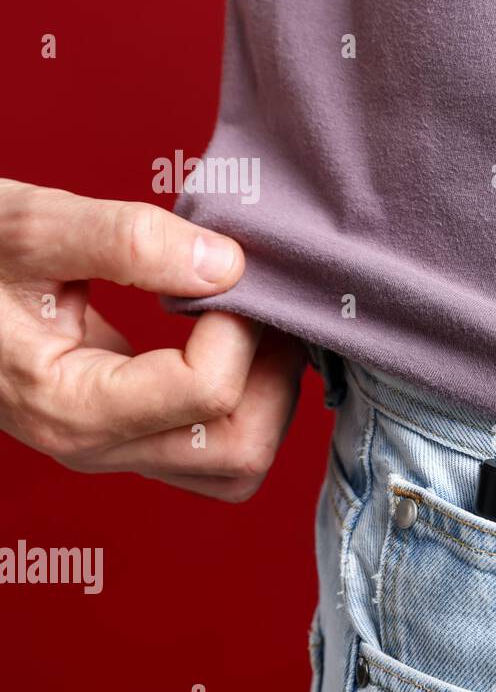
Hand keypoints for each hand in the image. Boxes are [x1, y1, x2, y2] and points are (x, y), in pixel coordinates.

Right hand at [0, 178, 302, 501]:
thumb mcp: (26, 225)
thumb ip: (128, 240)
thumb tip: (228, 265)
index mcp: (68, 403)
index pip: (207, 394)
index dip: (238, 329)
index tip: (225, 272)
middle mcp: (96, 445)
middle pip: (238, 452)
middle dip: (272, 374)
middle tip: (261, 303)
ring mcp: (115, 448)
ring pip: (237, 465)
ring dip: (268, 396)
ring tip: (255, 321)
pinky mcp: (130, 436)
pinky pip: (216, 450)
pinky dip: (248, 404)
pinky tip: (238, 341)